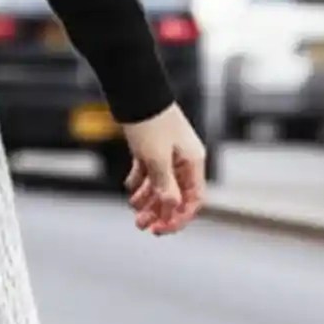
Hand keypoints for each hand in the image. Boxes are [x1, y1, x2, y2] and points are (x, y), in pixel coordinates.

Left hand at [120, 104, 206, 235]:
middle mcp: (184, 159)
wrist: (135, 93)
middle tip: (140, 225)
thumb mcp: (156, 159)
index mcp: (193, 162)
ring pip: (160, 184)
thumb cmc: (149, 123)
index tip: (159, 230)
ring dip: (148, 199)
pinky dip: (140, 181)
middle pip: (175, 194)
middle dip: (159, 211)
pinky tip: (130, 187)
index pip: (192, 200)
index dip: (177, 218)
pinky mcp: (152, 147)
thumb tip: (172, 209)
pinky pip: (149, 171)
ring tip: (133, 208)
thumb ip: (164, 185)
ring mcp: (168, 153)